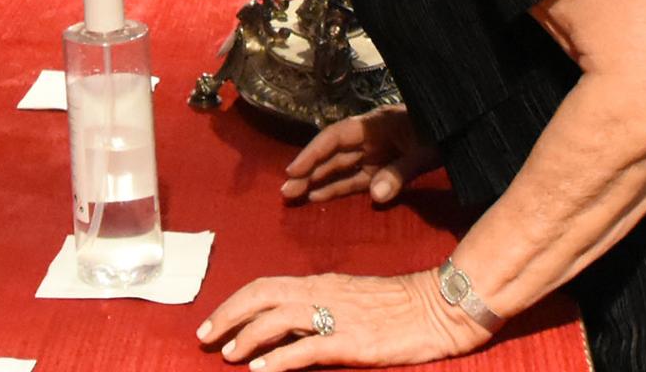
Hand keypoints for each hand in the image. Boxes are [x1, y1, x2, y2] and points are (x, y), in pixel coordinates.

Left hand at [198, 269, 485, 369]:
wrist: (441, 306)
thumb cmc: (400, 305)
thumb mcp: (352, 298)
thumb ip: (320, 307)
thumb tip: (286, 325)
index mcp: (320, 282)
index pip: (264, 286)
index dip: (234, 303)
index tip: (212, 322)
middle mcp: (322, 293)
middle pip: (261, 296)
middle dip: (227, 316)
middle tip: (204, 337)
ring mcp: (337, 316)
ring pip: (277, 319)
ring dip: (247, 337)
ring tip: (229, 354)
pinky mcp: (353, 341)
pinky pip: (307, 347)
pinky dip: (280, 358)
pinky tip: (262, 369)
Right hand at [282, 106, 439, 205]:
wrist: (465, 131)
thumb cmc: (443, 134)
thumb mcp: (425, 151)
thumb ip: (399, 173)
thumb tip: (375, 196)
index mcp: (373, 126)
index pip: (334, 138)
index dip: (312, 153)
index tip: (293, 171)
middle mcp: (368, 140)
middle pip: (332, 155)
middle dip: (308, 172)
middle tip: (285, 192)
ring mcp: (375, 155)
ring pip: (340, 169)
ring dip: (318, 182)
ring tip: (293, 197)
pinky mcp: (384, 169)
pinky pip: (356, 180)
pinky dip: (337, 188)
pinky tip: (318, 198)